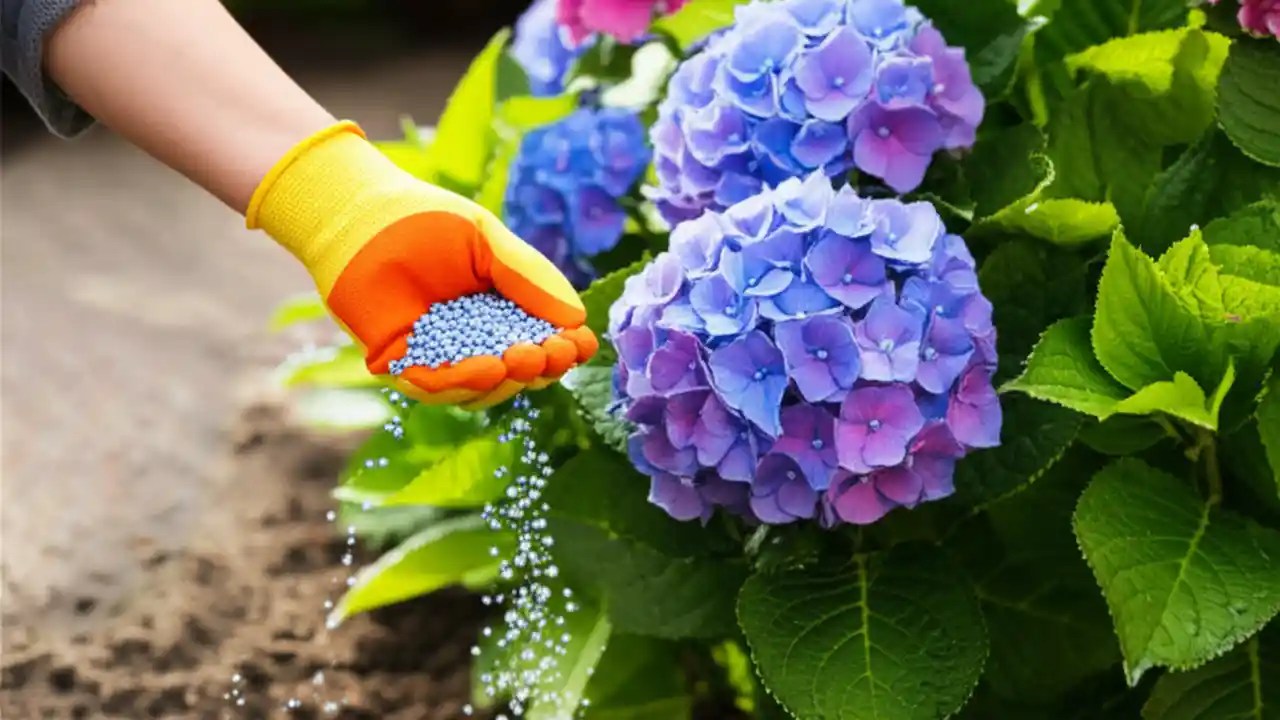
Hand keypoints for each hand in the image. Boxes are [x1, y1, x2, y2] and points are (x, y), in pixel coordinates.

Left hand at [249, 122, 597, 407]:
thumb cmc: (427, 219)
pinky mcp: (400, 364)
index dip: (563, 350)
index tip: (580, 344)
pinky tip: (482, 369)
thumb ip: (530, 278)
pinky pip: (433, 387)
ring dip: (501, 381)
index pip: (540, 342)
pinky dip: (459, 383)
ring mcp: (437, 356)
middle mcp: (472, 340)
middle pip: (516, 374)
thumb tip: (577, 318)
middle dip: (537, 369)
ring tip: (513, 363)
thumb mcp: (490, 243)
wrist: (362, 215)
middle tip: (546, 355)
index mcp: (500, 312)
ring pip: (479, 390)